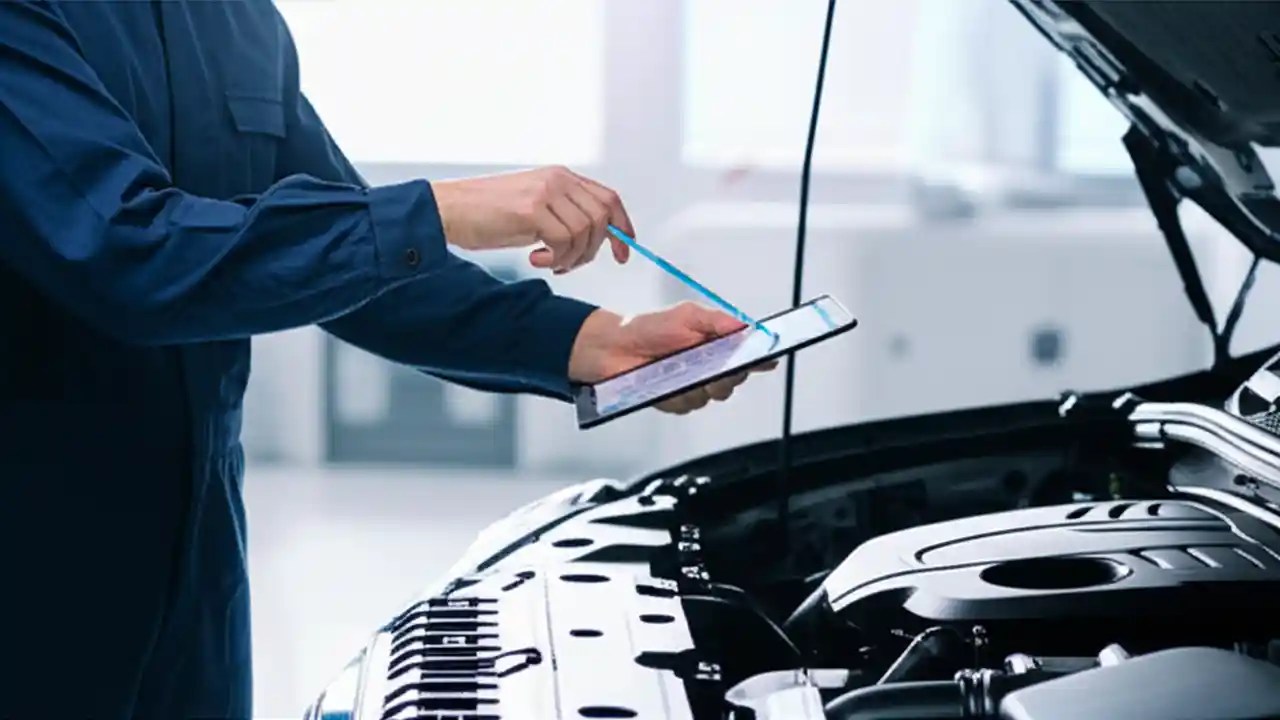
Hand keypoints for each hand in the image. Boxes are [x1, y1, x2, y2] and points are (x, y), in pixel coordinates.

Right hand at [430, 166, 634, 272]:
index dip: (622, 228)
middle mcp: (558, 180)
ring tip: (547, 262)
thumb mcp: (535, 210)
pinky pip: (564, 241)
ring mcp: (546, 192)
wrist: (451, 210)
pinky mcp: (532, 209)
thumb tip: (595, 241)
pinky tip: (534, 260)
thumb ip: (565, 216)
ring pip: (584, 232)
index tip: (623, 253)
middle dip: (592, 250)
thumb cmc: (487, 214)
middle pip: (602, 218)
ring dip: (570, 258)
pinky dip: (555, 259)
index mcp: (561, 177)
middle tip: (568, 264)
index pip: (608, 199)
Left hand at [569, 303, 777, 414]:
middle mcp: (708, 368)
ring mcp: (692, 387)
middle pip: (733, 381)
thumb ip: (717, 321)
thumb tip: (744, 327)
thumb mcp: (686, 315)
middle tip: (717, 366)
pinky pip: (687, 405)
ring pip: (711, 395)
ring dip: (698, 383)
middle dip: (727, 374)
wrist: (613, 347)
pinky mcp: (675, 401)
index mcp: (715, 345)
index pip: (747, 355)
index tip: (767, 358)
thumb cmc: (648, 328)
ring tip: (678, 368)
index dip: (761, 358)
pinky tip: (664, 381)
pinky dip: (677, 394)